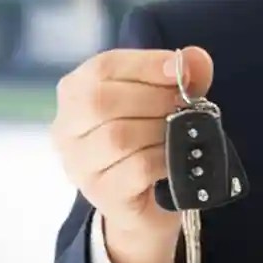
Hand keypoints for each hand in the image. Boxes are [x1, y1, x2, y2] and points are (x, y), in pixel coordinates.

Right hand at [51, 46, 214, 262]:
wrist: (145, 203)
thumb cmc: (149, 139)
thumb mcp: (165, 99)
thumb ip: (181, 75)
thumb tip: (196, 59)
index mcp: (76, 92)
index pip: (102, 67)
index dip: (145, 64)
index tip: (180, 69)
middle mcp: (67, 128)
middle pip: (101, 101)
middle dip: (152, 98)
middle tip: (183, 103)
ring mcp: (80, 164)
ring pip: (117, 137)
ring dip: (159, 129)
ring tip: (179, 131)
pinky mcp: (102, 193)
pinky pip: (136, 169)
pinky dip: (163, 158)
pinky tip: (174, 157)